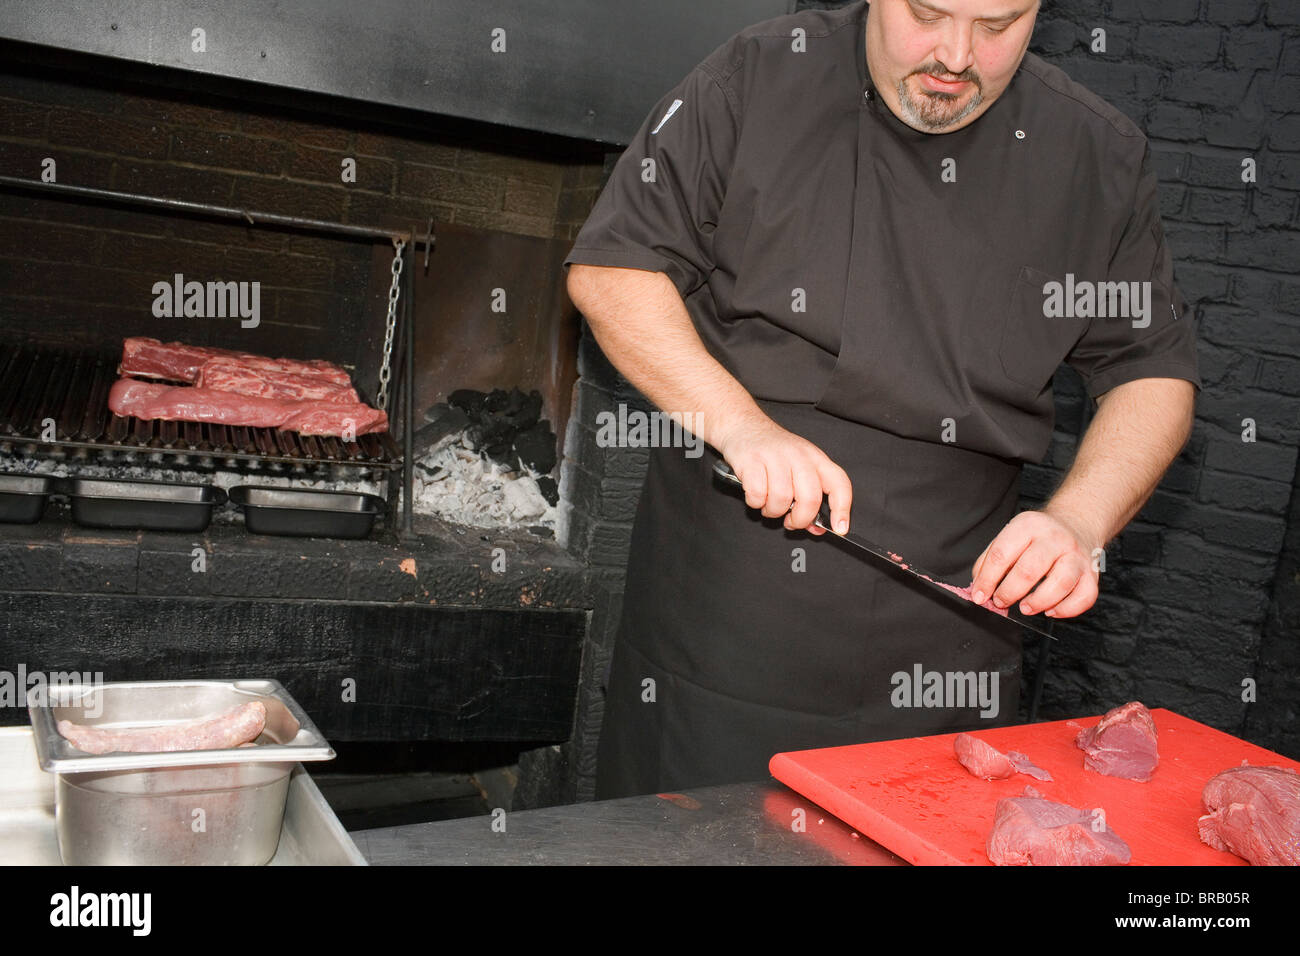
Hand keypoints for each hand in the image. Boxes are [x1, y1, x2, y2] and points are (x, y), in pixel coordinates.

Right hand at [716, 419, 851, 535]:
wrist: (744, 426)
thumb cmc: (773, 451)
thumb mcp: (798, 468)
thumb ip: (809, 497)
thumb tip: (816, 527)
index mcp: (816, 458)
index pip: (839, 483)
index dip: (842, 508)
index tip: (840, 527)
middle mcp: (799, 456)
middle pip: (810, 498)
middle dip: (800, 519)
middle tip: (791, 522)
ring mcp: (775, 456)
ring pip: (782, 499)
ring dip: (773, 511)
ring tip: (769, 505)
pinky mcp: (752, 460)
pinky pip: (757, 494)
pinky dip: (755, 502)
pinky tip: (756, 496)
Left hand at [968, 509, 1100, 617]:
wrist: (1075, 524)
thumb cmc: (1035, 537)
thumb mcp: (1008, 537)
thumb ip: (989, 561)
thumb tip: (978, 589)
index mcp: (1028, 526)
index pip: (1002, 555)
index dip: (987, 580)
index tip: (980, 595)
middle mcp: (1055, 538)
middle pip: (1029, 570)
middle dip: (1009, 592)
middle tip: (1001, 602)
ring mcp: (1076, 555)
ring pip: (1060, 583)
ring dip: (1038, 602)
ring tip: (1025, 607)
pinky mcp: (1092, 573)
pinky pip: (1084, 597)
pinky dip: (1066, 610)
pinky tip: (1051, 611)